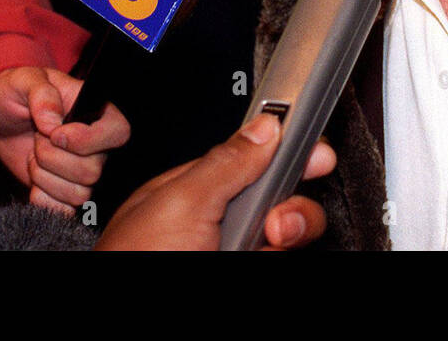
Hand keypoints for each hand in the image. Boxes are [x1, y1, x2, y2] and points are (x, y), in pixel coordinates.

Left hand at [0, 66, 129, 213]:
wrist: (1, 118)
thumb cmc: (18, 93)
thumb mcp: (25, 81)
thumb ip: (41, 94)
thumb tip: (52, 122)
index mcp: (98, 113)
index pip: (118, 133)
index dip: (86, 140)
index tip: (55, 133)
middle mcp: (97, 146)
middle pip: (92, 171)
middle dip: (51, 158)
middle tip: (37, 139)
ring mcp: (82, 171)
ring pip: (78, 194)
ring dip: (44, 177)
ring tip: (33, 156)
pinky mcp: (64, 192)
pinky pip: (64, 210)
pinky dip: (42, 199)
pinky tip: (32, 181)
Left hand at [95, 113, 335, 250]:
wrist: (130, 320)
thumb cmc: (137, 260)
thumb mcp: (180, 202)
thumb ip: (225, 161)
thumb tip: (266, 126)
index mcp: (196, 189)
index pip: (254, 159)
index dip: (288, 153)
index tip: (317, 157)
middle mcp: (217, 222)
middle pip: (281, 200)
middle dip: (292, 208)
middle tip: (276, 223)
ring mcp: (231, 251)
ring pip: (286, 238)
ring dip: (288, 236)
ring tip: (265, 245)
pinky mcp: (246, 269)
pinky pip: (279, 260)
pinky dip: (277, 255)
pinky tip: (263, 255)